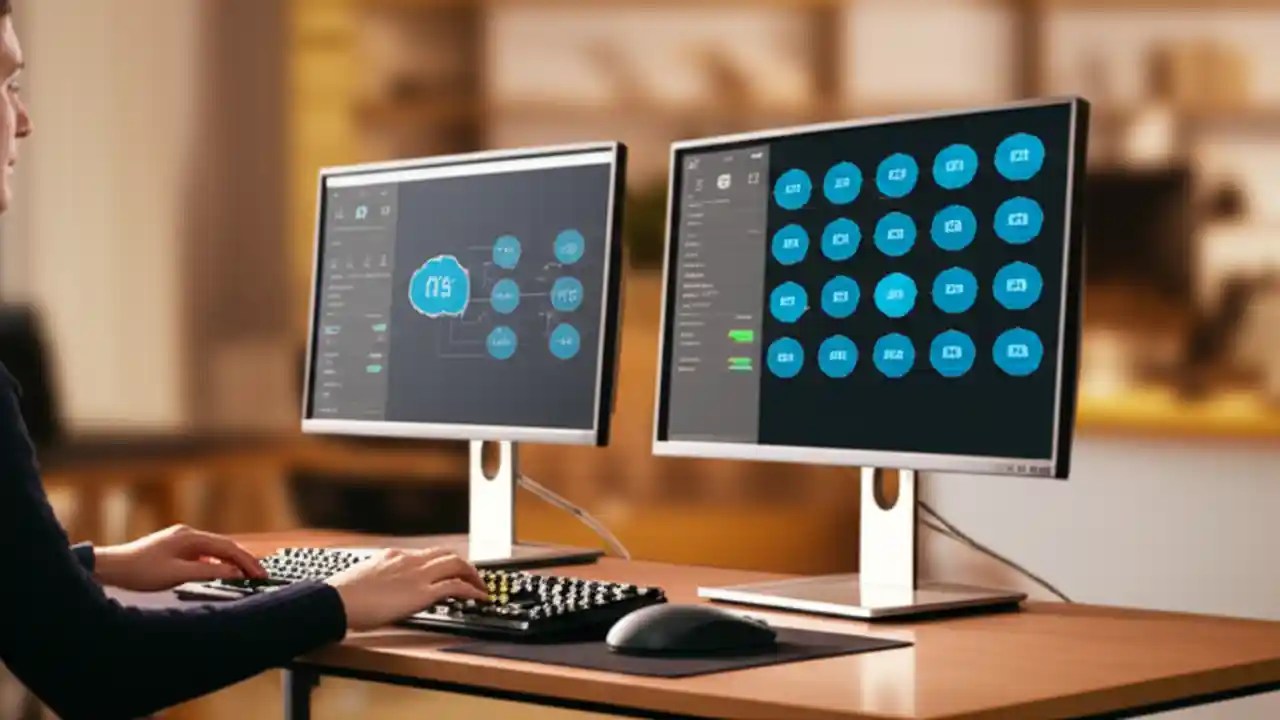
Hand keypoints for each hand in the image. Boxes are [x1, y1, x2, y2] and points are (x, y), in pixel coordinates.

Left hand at [93, 524, 265, 591]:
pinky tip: (219, 573)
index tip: (261, 575)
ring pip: (214, 551)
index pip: (228, 548)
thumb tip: (234, 572)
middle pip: (224, 547)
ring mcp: (181, 541)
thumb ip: (208, 572)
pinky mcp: (174, 549)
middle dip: (243, 561)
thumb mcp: (177, 574)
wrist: (111, 567)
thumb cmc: (140, 571)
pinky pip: (203, 555)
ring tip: (245, 576)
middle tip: (259, 576)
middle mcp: (188, 535)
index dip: (247, 562)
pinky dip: (216, 564)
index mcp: (191, 537)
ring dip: (230, 563)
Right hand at [324, 548, 488, 630]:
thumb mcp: (365, 576)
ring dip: (472, 574)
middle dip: (463, 564)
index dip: (441, 563)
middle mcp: (408, 560)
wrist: (336, 601)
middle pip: (446, 554)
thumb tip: (383, 587)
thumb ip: (380, 577)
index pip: (426, 555)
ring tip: (480, 586)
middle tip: (472, 575)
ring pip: (456, 564)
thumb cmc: (343, 595)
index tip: (448, 571)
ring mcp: (417, 574)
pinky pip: (456, 586)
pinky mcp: (422, 592)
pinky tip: (479, 597)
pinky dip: (472, 589)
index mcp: (393, 555)